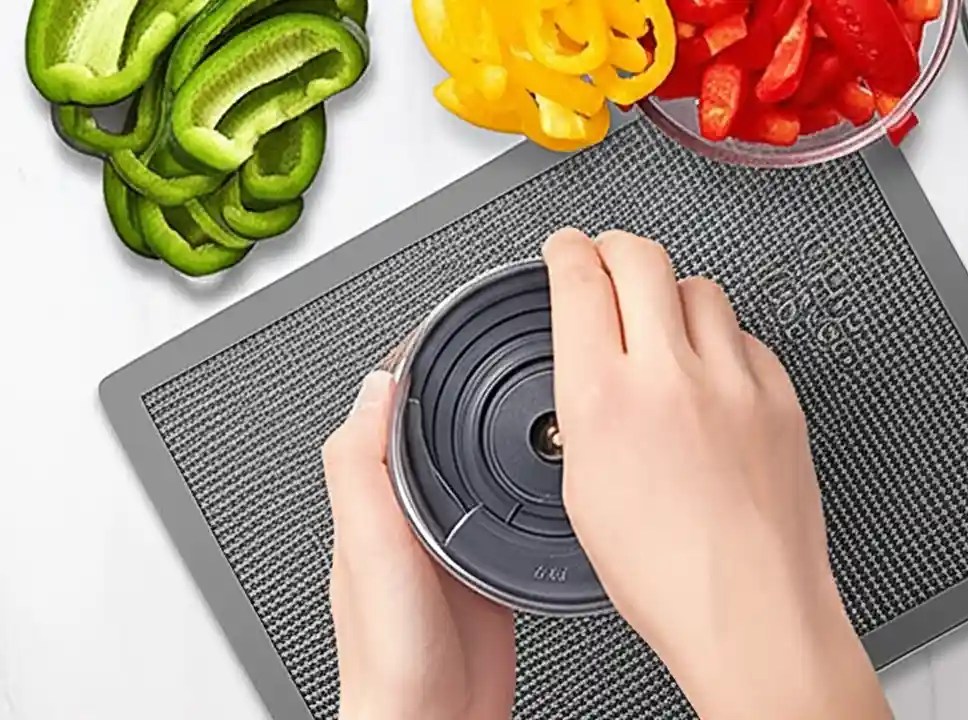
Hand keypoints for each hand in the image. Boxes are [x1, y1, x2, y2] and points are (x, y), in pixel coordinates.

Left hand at [323, 371, 514, 719]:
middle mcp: (407, 517)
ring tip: (523, 394)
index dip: (412, 367)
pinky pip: (501, 512)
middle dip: (460, 388)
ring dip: (492, 433)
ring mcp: (447, 541)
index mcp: (373, 502)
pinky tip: (539, 478)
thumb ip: (363, 467)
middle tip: (494, 350)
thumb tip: (376, 384)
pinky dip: (517, 485)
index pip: (385, 413)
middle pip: (433, 432)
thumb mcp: (369, 547)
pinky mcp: (485, 568)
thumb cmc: (392, 657)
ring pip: (470, 467)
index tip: (445, 332)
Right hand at [543, 228, 891, 719]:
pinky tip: (712, 373)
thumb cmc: (668, 576)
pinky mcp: (779, 394)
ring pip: (700, 287)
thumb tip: (592, 372)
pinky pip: (745, 336)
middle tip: (609, 257)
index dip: (566, 250)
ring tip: (664, 322)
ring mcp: (732, 379)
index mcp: (604, 398)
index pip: (579, 280)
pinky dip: (723, 341)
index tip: (566, 247)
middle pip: (640, 257)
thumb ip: (586, 412)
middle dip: (615, 247)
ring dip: (672, 293)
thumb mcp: (585, 492)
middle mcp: (669, 374)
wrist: (750, 610)